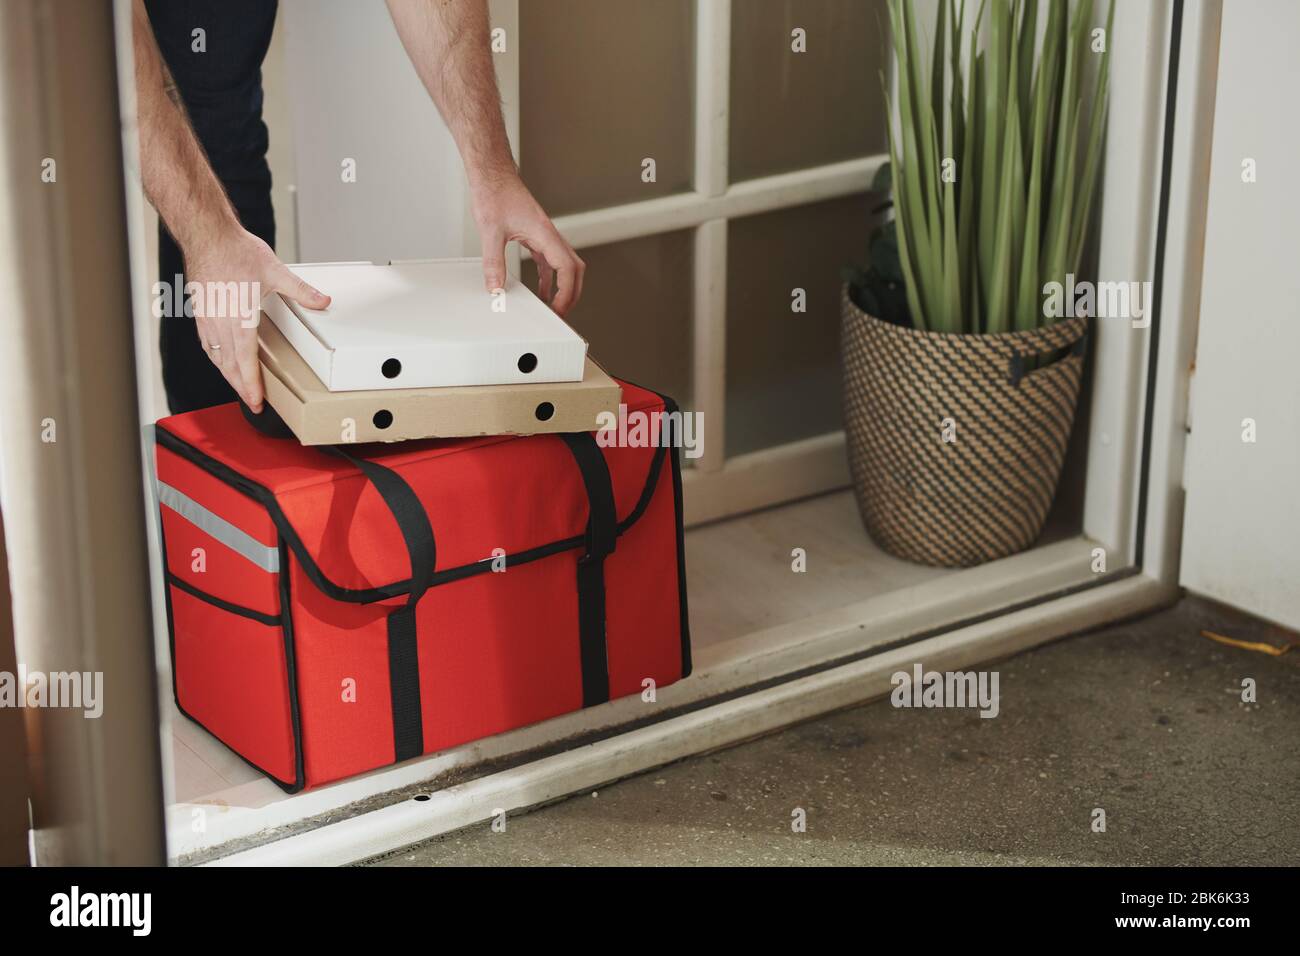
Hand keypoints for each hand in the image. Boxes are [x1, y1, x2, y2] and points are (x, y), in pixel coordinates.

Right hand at [183, 229, 329, 412]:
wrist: (207, 235)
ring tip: (240, 387)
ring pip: (216, 356)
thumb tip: (323, 301)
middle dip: (241, 387)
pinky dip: (217, 357)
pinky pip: (208, 343)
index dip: (251, 385)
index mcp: (239, 318)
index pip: (245, 362)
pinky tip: (222, 360)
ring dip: (228, 375)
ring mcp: (208, 318)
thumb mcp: (275, 272)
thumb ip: (301, 291)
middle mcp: (219, 323)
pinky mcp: (201, 312)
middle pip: (229, 365)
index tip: (256, 401)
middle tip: (252, 403)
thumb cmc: (236, 251)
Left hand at [471, 173, 584, 315]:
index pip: (567, 269)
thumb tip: (495, 288)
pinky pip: (550, 262)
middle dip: (571, 294)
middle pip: (575, 270)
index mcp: (545, 233)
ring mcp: (545, 236)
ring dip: (563, 288)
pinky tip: (541, 291)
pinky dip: (549, 279)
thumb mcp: (490, 231)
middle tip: (560, 314)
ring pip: (566, 266)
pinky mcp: (537, 236)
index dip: (565, 293)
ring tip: (553, 308)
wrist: (493, 175)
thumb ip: (493, 262)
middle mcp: (550, 235)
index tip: (556, 309)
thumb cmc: (495, 194)